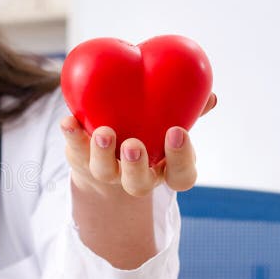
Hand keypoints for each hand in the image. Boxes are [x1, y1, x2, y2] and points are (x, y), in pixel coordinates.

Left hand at [61, 93, 216, 197]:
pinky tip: (69, 121)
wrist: (104, 152)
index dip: (181, 158)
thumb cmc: (147, 130)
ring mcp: (107, 171)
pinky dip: (72, 136)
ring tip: (103, 133)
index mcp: (165, 168)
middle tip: (133, 145)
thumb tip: (209, 95)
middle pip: (139, 183)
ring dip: (103, 153)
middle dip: (136, 165)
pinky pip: (75, 150)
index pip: (181, 175)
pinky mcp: (81, 159)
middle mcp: (136, 176)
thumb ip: (187, 109)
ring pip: (105, 171)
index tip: (177, 132)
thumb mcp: (168, 122)